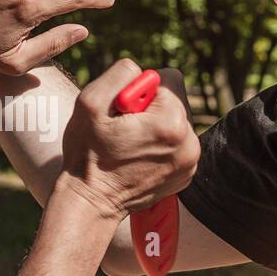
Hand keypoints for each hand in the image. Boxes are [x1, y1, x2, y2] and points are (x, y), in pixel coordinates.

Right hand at [60, 59, 199, 220]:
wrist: (90, 203)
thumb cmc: (86, 153)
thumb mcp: (89, 102)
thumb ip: (120, 74)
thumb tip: (141, 71)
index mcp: (171, 122)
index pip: (169, 79)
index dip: (141, 90)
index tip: (125, 110)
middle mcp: (190, 143)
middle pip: (175, 101)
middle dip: (150, 109)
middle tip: (125, 129)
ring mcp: (190, 162)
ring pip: (175, 122)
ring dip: (154, 127)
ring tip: (129, 145)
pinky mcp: (186, 174)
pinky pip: (177, 144)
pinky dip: (159, 146)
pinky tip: (136, 158)